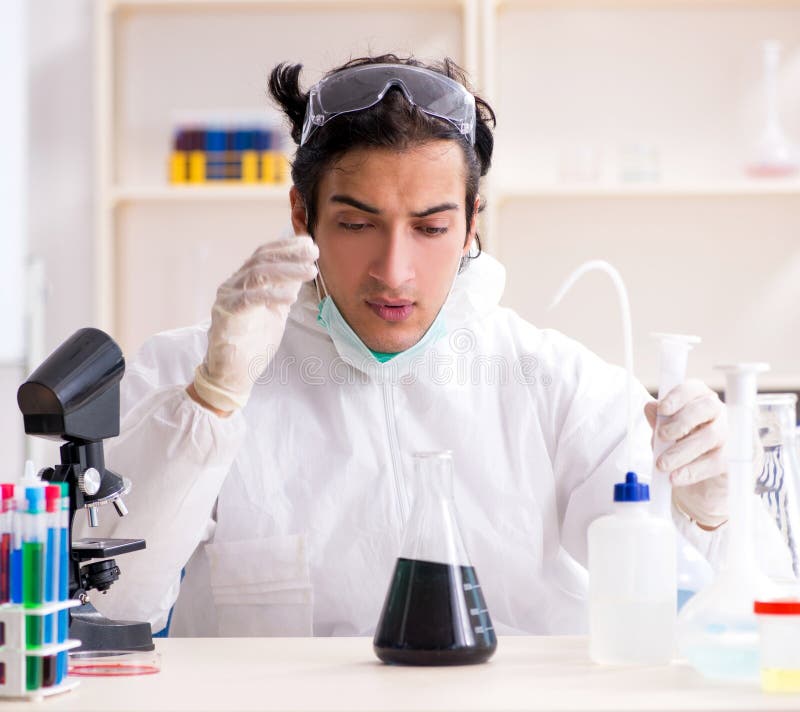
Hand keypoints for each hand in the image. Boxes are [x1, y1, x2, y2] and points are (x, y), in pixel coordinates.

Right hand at [193, 236, 317, 411]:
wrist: (235, 374)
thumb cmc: (254, 342)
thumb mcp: (277, 311)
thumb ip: (286, 289)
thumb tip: (304, 267)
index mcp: (245, 281)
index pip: (265, 254)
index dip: (287, 247)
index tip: (310, 244)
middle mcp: (234, 284)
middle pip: (261, 259)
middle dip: (290, 255)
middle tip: (313, 253)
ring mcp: (227, 298)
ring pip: (256, 274)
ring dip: (286, 271)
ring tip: (310, 271)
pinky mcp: (225, 315)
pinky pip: (248, 299)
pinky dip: (271, 296)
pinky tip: (291, 297)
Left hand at [644, 380, 727, 529]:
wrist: (702, 482)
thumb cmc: (684, 448)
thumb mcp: (667, 435)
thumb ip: (659, 421)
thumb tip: (650, 407)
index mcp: (700, 400)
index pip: (693, 389)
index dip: (678, 396)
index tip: (662, 409)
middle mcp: (720, 413)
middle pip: (707, 407)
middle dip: (682, 421)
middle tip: (662, 436)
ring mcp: (731, 434)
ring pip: (711, 436)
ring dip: (682, 451)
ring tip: (662, 464)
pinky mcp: (736, 458)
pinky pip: (717, 461)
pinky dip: (693, 470)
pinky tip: (677, 477)